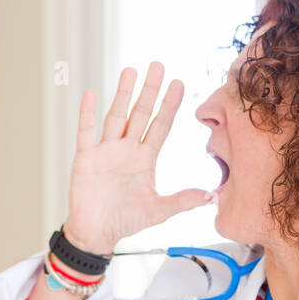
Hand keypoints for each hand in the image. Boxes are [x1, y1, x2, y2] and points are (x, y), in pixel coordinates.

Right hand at [64, 63, 210, 254]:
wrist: (97, 234)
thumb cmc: (126, 221)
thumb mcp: (159, 211)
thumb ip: (183, 201)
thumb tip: (212, 197)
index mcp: (145, 159)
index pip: (161, 125)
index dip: (170, 105)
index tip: (179, 83)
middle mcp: (127, 150)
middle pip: (140, 114)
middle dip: (150, 90)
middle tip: (158, 65)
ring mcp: (106, 151)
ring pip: (116, 116)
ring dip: (123, 94)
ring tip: (130, 70)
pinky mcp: (86, 159)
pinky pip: (86, 132)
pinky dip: (87, 114)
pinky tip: (91, 94)